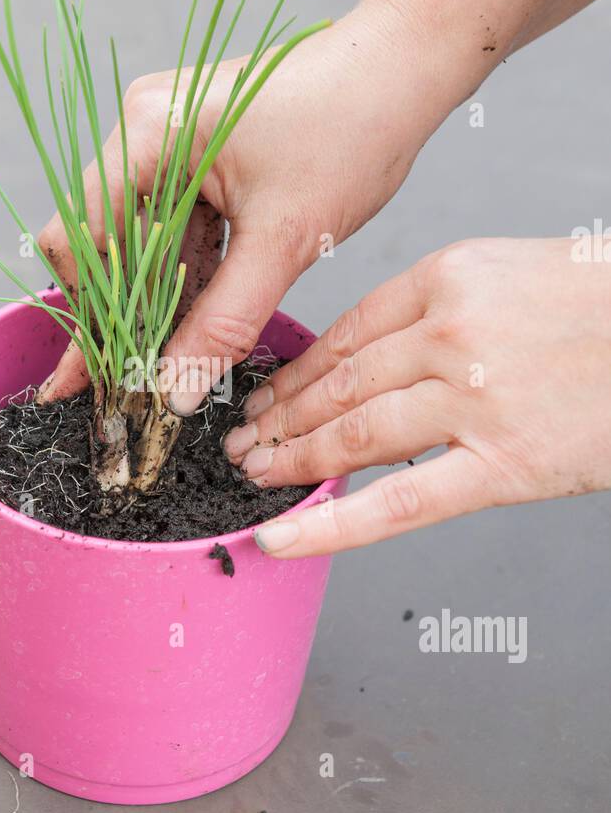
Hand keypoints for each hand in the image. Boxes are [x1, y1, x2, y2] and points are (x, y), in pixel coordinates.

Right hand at [38, 0, 453, 411]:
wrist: (402, 70)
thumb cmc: (351, 130)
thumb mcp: (284, 241)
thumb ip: (223, 322)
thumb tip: (175, 391)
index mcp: (149, 133)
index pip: (83, 237)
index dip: (88, 313)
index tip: (97, 376)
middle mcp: (144, 128)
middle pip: (104, 241)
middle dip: (119, 316)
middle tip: (122, 384)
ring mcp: (168, 138)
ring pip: (141, 240)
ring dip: (153, 300)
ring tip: (158, 365)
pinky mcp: (198, 154)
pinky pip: (174, 226)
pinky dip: (184, 275)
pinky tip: (190, 324)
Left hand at [221, 238, 610, 556]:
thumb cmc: (605, 308)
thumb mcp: (517, 275)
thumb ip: (446, 310)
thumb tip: (381, 357)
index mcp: (448, 277)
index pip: (344, 332)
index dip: (295, 371)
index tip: (265, 394)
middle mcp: (449, 334)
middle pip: (337, 384)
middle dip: (278, 417)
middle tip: (238, 442)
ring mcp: (472, 401)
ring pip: (352, 436)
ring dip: (290, 459)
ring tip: (251, 478)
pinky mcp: (502, 465)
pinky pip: (396, 503)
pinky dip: (329, 524)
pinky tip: (281, 537)